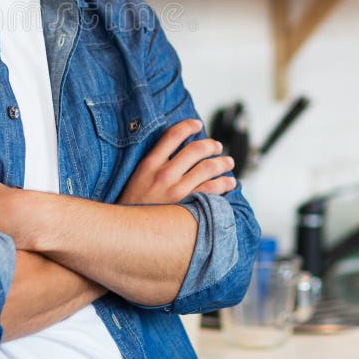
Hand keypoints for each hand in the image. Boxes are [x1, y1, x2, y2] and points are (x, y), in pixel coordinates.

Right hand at [118, 119, 235, 204]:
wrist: (128, 233)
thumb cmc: (133, 205)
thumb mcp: (137, 178)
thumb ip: (154, 164)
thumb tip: (175, 151)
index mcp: (149, 164)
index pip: (172, 135)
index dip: (188, 126)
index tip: (197, 124)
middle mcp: (164, 174)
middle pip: (195, 150)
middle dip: (211, 145)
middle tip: (217, 146)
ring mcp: (177, 191)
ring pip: (208, 168)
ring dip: (222, 163)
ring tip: (228, 163)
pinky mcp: (187, 206)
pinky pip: (212, 190)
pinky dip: (224, 183)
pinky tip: (229, 183)